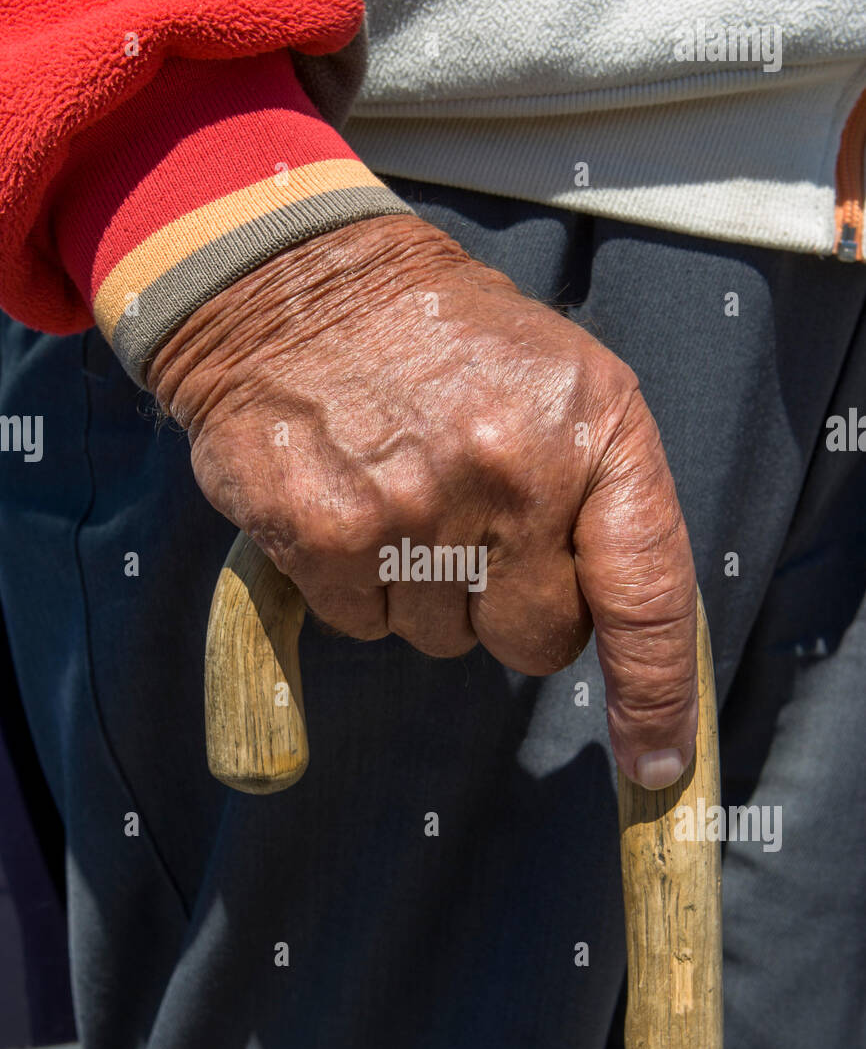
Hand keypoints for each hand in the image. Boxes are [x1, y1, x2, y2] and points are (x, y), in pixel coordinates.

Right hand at [148, 213, 696, 787]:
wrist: (296, 285)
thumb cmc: (444, 340)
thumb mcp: (564, 383)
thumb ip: (605, 500)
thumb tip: (617, 635)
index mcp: (593, 431)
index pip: (649, 595)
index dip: (655, 694)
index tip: (652, 763)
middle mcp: (514, 475)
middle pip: (538, 641)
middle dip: (512, 610)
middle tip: (475, 531)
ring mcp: (416, 511)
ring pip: (445, 640)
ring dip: (427, 592)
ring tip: (404, 495)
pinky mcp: (327, 539)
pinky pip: (364, 626)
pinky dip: (358, 586)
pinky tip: (352, 505)